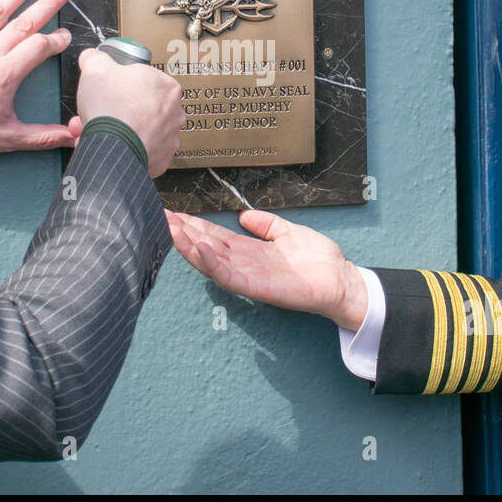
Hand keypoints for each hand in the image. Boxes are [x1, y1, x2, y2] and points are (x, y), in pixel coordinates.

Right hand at [76, 47, 182, 176]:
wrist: (113, 146)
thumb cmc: (112, 108)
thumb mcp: (95, 68)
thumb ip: (96, 58)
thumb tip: (93, 57)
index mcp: (166, 86)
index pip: (142, 81)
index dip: (119, 86)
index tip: (108, 92)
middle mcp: (174, 113)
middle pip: (140, 108)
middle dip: (117, 111)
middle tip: (99, 113)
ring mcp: (169, 138)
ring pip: (140, 131)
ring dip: (119, 131)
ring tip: (98, 132)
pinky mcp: (160, 160)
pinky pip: (140, 152)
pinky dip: (124, 149)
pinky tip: (109, 146)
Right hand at [166, 210, 367, 331]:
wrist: (341, 280)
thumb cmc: (318, 260)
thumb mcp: (289, 232)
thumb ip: (266, 224)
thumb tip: (244, 214)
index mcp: (250, 250)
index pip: (215, 236)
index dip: (194, 225)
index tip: (173, 213)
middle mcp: (244, 263)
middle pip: (206, 246)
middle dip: (183, 233)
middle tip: (160, 217)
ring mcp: (248, 276)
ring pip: (211, 261)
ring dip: (189, 247)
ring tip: (171, 229)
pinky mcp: (258, 288)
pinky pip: (230, 276)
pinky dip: (213, 264)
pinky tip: (199, 249)